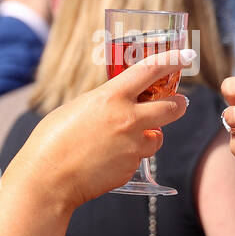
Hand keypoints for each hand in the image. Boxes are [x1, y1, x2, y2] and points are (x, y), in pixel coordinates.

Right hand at [12, 48, 193, 211]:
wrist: (48, 179)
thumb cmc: (52, 140)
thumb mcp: (78, 107)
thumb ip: (104, 102)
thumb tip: (118, 103)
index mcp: (111, 97)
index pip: (150, 70)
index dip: (172, 60)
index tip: (186, 56)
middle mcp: (128, 120)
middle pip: (172, 107)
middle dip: (179, 104)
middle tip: (179, 102)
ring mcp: (132, 147)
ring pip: (157, 138)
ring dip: (150, 135)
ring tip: (127, 139)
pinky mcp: (130, 169)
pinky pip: (138, 158)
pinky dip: (129, 156)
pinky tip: (107, 159)